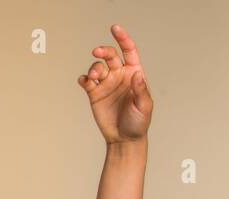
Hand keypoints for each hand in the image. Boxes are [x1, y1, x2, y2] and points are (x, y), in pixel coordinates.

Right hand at [79, 24, 152, 143]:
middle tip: (96, 51)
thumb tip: (137, 74)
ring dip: (94, 67)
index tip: (115, 29)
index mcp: (133, 73)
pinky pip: (87, 81)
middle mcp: (119, 75)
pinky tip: (85, 81)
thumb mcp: (144, 106)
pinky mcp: (95, 94)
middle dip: (103, 50)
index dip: (123, 38)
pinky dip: (83, 78)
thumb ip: (141, 90)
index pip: (129, 51)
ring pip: (97, 66)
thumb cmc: (138, 123)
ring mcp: (106, 84)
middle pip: (110, 55)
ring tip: (93, 76)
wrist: (124, 139)